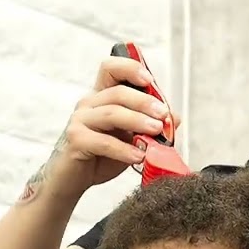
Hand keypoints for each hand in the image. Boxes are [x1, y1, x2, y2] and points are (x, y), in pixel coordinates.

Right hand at [42, 56, 180, 193]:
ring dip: (138, 121)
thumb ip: (149, 126)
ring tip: (156, 131)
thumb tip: (175, 117)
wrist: (72, 180)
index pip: (111, 68)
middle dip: (144, 102)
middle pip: (117, 92)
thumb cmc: (100, 157)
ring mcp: (80, 120)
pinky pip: (103, 141)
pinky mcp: (76, 140)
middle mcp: (89, 104)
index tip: (149, 80)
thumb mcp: (130, 139)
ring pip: (112, 113)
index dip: (130, 68)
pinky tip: (139, 156)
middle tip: (163, 115)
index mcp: (101, 97)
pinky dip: (124, 149)